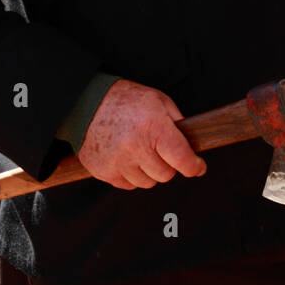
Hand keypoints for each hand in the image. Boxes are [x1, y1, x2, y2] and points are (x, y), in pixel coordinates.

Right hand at [77, 78, 206, 190]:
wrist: (87, 103)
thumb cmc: (126, 100)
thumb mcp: (159, 100)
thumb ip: (178, 123)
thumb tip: (192, 147)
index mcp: (153, 127)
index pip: (182, 160)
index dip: (195, 166)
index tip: (198, 167)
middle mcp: (135, 147)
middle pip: (166, 175)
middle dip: (167, 164)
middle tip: (159, 149)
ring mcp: (118, 162)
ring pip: (147, 182)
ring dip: (148, 171)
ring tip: (139, 149)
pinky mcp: (103, 172)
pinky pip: (128, 185)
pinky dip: (131, 174)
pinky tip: (125, 156)